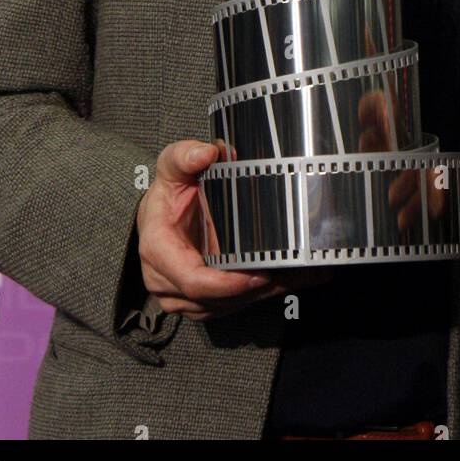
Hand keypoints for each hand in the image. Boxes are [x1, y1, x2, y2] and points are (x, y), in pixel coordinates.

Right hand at [137, 139, 326, 320]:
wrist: (159, 215)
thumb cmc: (167, 193)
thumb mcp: (172, 166)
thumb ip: (185, 156)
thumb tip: (206, 153)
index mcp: (158, 249)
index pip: (192, 280)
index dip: (227, 284)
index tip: (259, 275)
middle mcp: (166, 281)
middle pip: (216, 299)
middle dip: (257, 289)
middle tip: (294, 272)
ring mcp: (183, 297)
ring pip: (228, 307)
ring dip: (265, 294)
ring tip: (301, 274)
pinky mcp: (201, 302)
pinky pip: (233, 305)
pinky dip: (262, 294)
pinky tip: (292, 279)